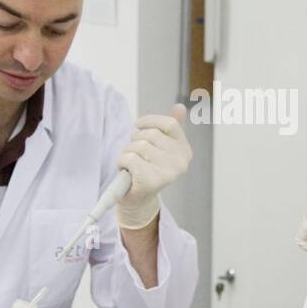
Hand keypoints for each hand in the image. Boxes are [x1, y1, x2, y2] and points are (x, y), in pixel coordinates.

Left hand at [116, 103, 192, 228]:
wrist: (138, 200)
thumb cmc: (148, 169)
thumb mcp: (160, 148)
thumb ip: (169, 129)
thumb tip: (180, 107)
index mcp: (185, 151)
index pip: (170, 124)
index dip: (150, 120)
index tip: (138, 125)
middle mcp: (181, 162)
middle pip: (150, 134)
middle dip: (135, 140)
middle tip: (135, 154)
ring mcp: (168, 172)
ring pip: (138, 145)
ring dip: (127, 152)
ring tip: (131, 164)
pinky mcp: (152, 180)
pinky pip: (130, 158)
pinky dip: (121, 162)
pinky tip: (126, 171)